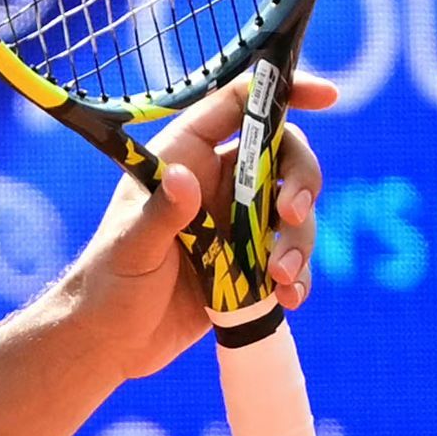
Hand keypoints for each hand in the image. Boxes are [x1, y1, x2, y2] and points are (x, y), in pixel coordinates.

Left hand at [58, 74, 334, 382]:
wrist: (111, 343)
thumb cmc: (108, 285)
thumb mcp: (130, 247)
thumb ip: (160, 214)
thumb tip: (184, 179)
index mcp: (184, 157)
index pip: (239, 105)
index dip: (284, 92)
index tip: (328, 95)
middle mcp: (216, 183)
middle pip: (284, 156)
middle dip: (302, 179)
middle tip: (291, 212)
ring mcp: (237, 223)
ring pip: (294, 211)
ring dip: (300, 240)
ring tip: (279, 277)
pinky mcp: (250, 263)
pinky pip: (291, 257)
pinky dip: (298, 275)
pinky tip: (289, 297)